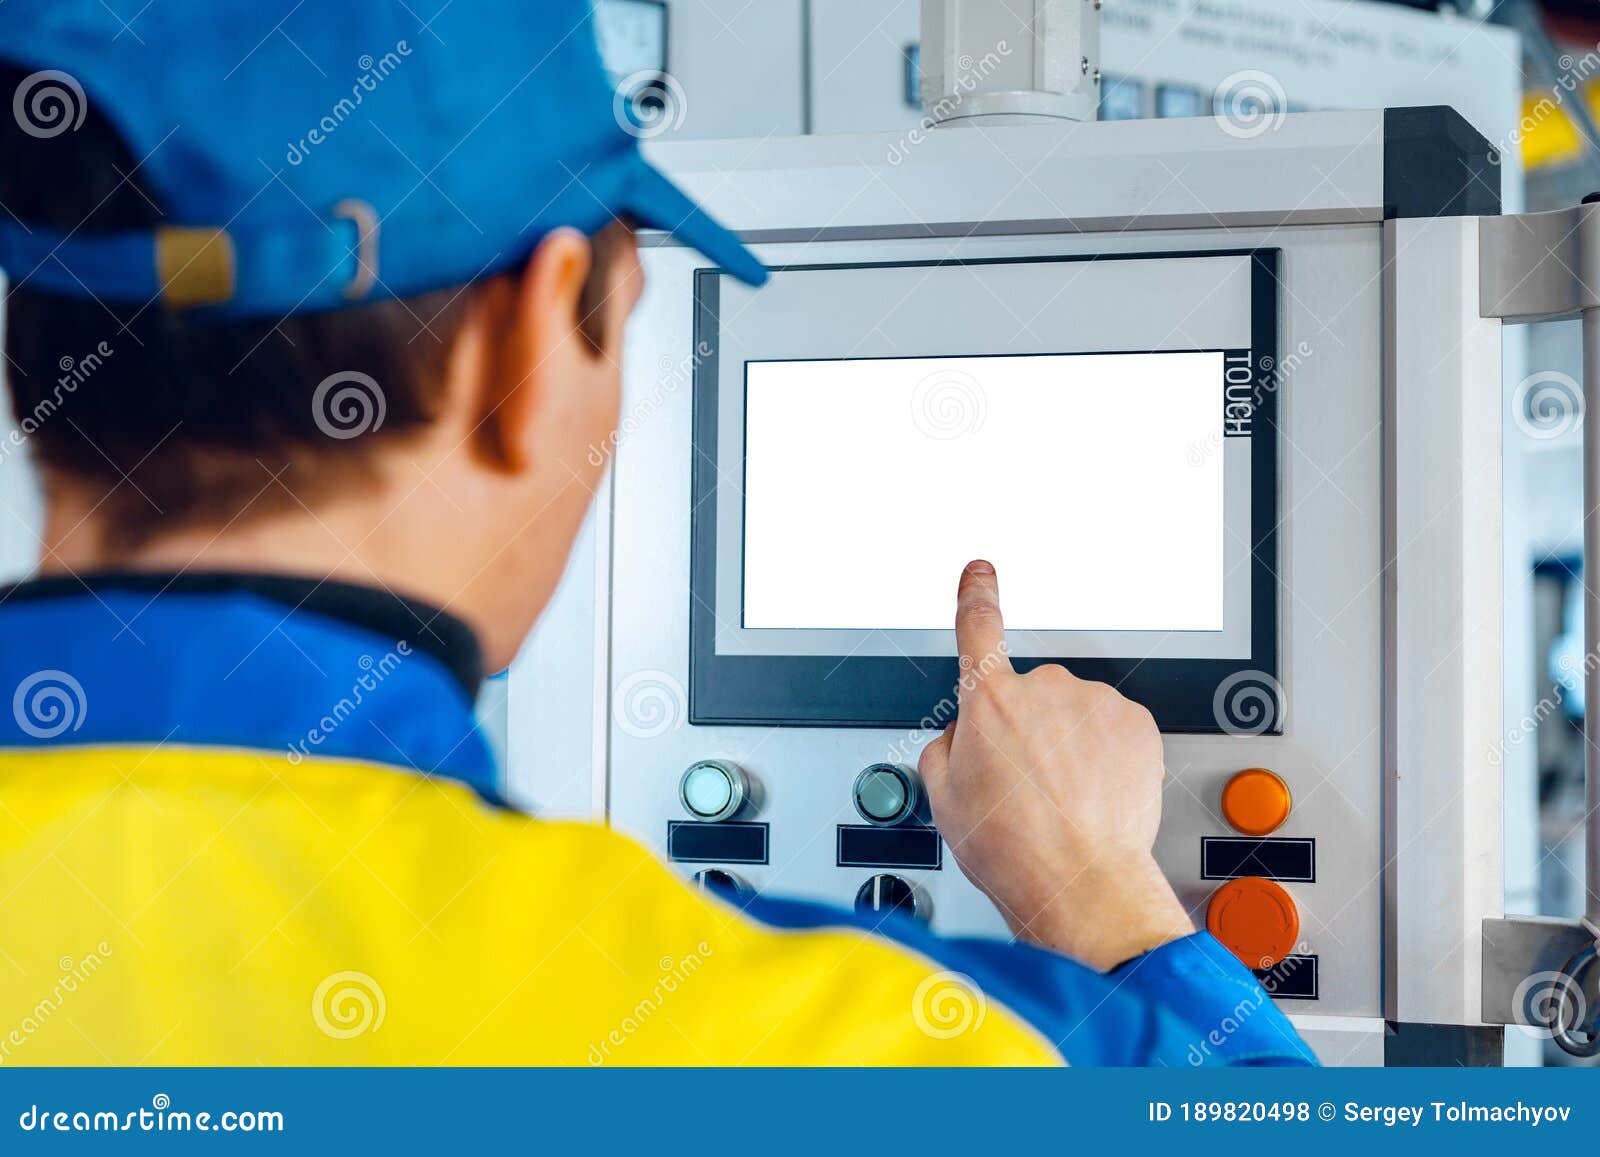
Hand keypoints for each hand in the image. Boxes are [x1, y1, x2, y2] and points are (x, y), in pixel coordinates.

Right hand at [918, 560, 1194, 970]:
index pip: (977, 627)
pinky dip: (1106, 757)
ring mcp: (1095, 704)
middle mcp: (1044, 690)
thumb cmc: (1013, 848)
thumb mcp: (943, 799)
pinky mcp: (1137, 725)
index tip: (980, 573)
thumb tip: (960, 739)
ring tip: (1062, 802)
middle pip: (1029, 697)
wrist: (1080, 881)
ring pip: (1074, 715)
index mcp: (989, 701)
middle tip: (1025, 786)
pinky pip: (1113, 731)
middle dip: (1027, 731)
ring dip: (1069, 746)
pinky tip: (1094, 796)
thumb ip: (944, 748)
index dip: (976, 594)